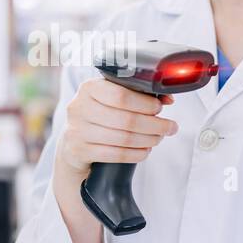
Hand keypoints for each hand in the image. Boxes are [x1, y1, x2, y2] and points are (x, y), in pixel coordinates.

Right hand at [53, 77, 177, 180]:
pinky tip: (145, 150)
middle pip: (126, 120)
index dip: (145, 104)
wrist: (72, 142)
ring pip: (123, 138)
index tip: (160, 108)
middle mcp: (79, 108)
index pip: (121, 96)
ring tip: (158, 138)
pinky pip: (116, 154)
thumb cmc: (99, 116)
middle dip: (154, 125)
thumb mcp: (110, 99)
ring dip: (148, 140)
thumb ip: (136, 94)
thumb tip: (166, 98)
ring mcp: (77, 131)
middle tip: (169, 127)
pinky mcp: (80, 151)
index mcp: (89, 88)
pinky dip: (136, 154)